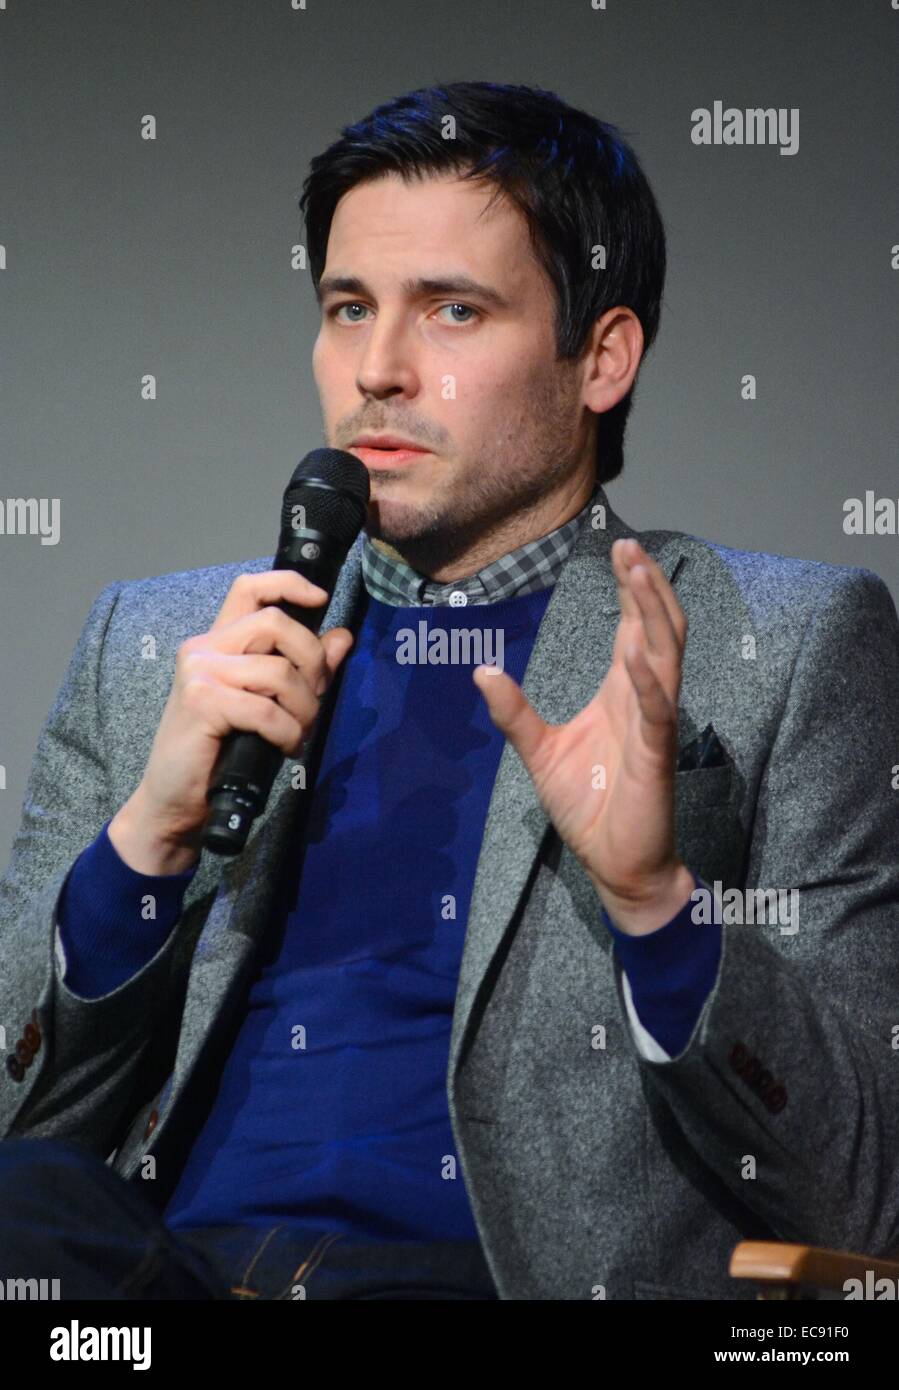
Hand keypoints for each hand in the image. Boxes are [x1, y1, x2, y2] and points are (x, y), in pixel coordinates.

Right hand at [109, 570, 353, 871]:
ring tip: (296, 734)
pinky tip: (283, 749)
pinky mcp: (201, 702)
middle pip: (277, 623)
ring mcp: (199, 672)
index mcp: (218, 642)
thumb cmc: (220, 754)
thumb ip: (303, 669)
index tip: (320, 599)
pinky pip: (267, 710)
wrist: (175, 801)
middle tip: (313, 701)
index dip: (289, 584)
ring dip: (304, 710)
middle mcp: (204, 648)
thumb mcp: (268, 704)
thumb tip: (341, 637)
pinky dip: (286, 733)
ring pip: (280, 671)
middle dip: (312, 663)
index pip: (250, 588)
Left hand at [473, 537, 692, 935]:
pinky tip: (634, 656)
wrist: (615, 864)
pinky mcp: (656, 756)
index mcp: (622, 694)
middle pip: (657, 629)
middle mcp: (645, 699)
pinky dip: (650, 683)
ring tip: (638, 574)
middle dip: (646, 586)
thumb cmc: (588, 806)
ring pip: (666, 656)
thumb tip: (481, 672)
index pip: (633, 628)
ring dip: (654, 614)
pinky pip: (658, 711)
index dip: (630, 589)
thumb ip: (514, 713)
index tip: (619, 548)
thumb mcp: (539, 752)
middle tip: (628, 545)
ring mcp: (655, 724)